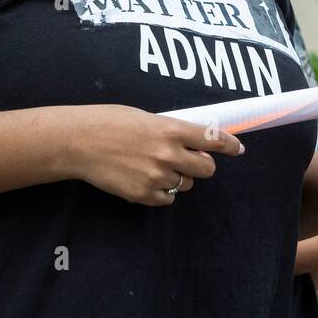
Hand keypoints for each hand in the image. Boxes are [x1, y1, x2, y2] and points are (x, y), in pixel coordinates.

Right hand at [66, 105, 242, 205]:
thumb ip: (170, 131)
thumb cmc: (109, 122)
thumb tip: (191, 145)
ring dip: (179, 178)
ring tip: (154, 166)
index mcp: (171, 129)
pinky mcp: (143, 195)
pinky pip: (167, 199)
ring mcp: (156, 177)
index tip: (239, 149)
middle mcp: (168, 154)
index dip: (230, 146)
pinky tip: (145, 179)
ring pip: (186, 185)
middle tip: (190, 161)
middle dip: (201, 166)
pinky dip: (162, 192)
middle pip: (206, 169)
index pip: (213, 139)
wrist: (79, 142)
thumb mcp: (146, 118)